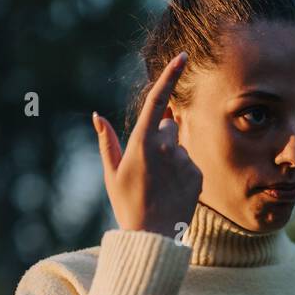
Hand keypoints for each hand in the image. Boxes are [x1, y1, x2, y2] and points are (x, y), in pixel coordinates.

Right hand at [93, 52, 202, 238]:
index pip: (158, 100)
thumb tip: (97, 116)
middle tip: (151, 166)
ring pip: (181, 147)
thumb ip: (107, 142)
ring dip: (173, 158)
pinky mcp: (198, 174)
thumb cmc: (127, 205)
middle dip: (164, 136)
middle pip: (170, 126)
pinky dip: (183, 173)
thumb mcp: (112, 173)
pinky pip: (191, 164)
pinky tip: (173, 191)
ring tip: (161, 184)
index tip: (184, 57)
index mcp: (141, 142)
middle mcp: (165, 148)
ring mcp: (184, 161)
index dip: (171, 75)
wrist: (152, 237)